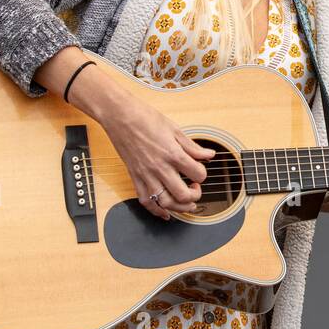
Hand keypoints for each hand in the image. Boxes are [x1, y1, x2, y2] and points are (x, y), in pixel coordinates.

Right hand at [103, 100, 216, 220]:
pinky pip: (145, 201)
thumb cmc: (145, 118)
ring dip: (179, 207)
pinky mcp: (135, 177)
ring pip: (165, 203)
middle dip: (194, 195)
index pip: (197, 174)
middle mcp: (159, 168)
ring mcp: (145, 175)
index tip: (199, 171)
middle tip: (195, 189)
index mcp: (172, 154)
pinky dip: (156, 211)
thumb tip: (209, 155)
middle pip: (182, 194)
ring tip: (186, 203)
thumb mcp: (175, 129)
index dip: (202, 174)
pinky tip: (165, 212)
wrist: (120, 116)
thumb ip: (192, 146)